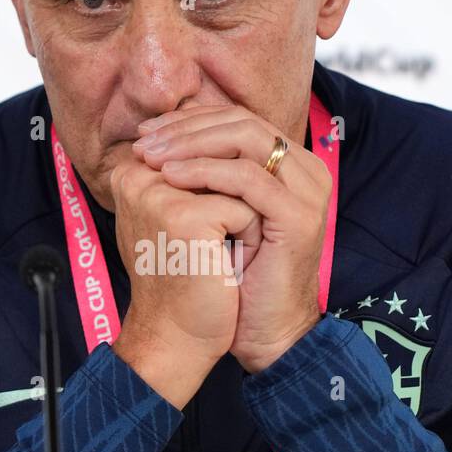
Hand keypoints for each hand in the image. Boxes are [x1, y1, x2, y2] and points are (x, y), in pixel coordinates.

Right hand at [110, 157, 260, 406]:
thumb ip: (190, 174)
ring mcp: (158, 194)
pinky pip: (245, 208)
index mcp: (129, 172)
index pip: (199, 140)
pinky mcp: (185, 216)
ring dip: (246, 217)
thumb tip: (225, 134)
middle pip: (222, 155)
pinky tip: (229, 266)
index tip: (206, 229)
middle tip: (218, 243)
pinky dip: (251, 239)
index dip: (227, 176)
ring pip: (238, 181)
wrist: (178, 337)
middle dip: (237, 196)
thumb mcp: (180, 215)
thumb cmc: (183, 279)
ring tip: (225, 252)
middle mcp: (137, 176)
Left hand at [132, 105, 330, 372]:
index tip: (147, 131)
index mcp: (290, 165)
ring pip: (245, 140)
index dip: (189, 120)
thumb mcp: (218, 214)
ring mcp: (307, 191)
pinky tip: (170, 177)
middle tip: (144, 140)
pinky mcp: (298, 216)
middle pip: (241, 123)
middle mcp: (306, 171)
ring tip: (150, 157)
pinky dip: (204, 173)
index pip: (237, 120)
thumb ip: (204, 175)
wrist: (265, 331)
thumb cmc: (235, 276)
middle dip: (186, 128)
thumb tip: (155, 138)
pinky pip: (246, 179)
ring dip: (190, 144)